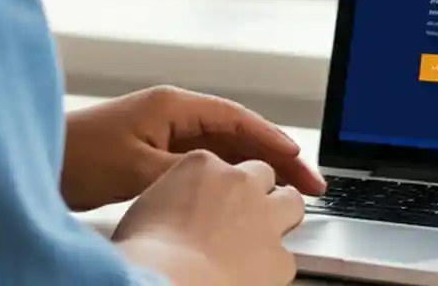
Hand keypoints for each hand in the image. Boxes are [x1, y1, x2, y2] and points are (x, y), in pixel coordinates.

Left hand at [62, 85, 325, 210]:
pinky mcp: (154, 150)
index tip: (300, 159)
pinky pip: (206, 160)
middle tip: (310, 184)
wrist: (32, 159)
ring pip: (226, 148)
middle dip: (277, 157)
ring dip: (258, 167)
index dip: (273, 139)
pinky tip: (246, 192)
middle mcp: (173, 112)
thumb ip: (188, 172)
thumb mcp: (138, 169)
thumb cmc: (76, 156)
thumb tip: (230, 179)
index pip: (237, 119)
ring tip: (290, 192)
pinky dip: (231, 174)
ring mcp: (164, 130)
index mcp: (173, 105)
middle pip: (239, 134)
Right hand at [114, 151, 304, 285]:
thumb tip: (173, 213)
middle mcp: (240, 183)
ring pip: (292, 202)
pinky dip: (273, 265)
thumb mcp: (148, 206)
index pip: (224, 163)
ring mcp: (265, 217)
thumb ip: (174, 198)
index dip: (221, 183)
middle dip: (259, 190)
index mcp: (203, 166)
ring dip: (282, 215)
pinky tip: (254, 274)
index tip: (215, 197)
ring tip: (260, 238)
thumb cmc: (145, 252)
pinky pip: (286, 256)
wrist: (165, 282)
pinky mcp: (279, 256)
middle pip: (264, 174)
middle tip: (244, 213)